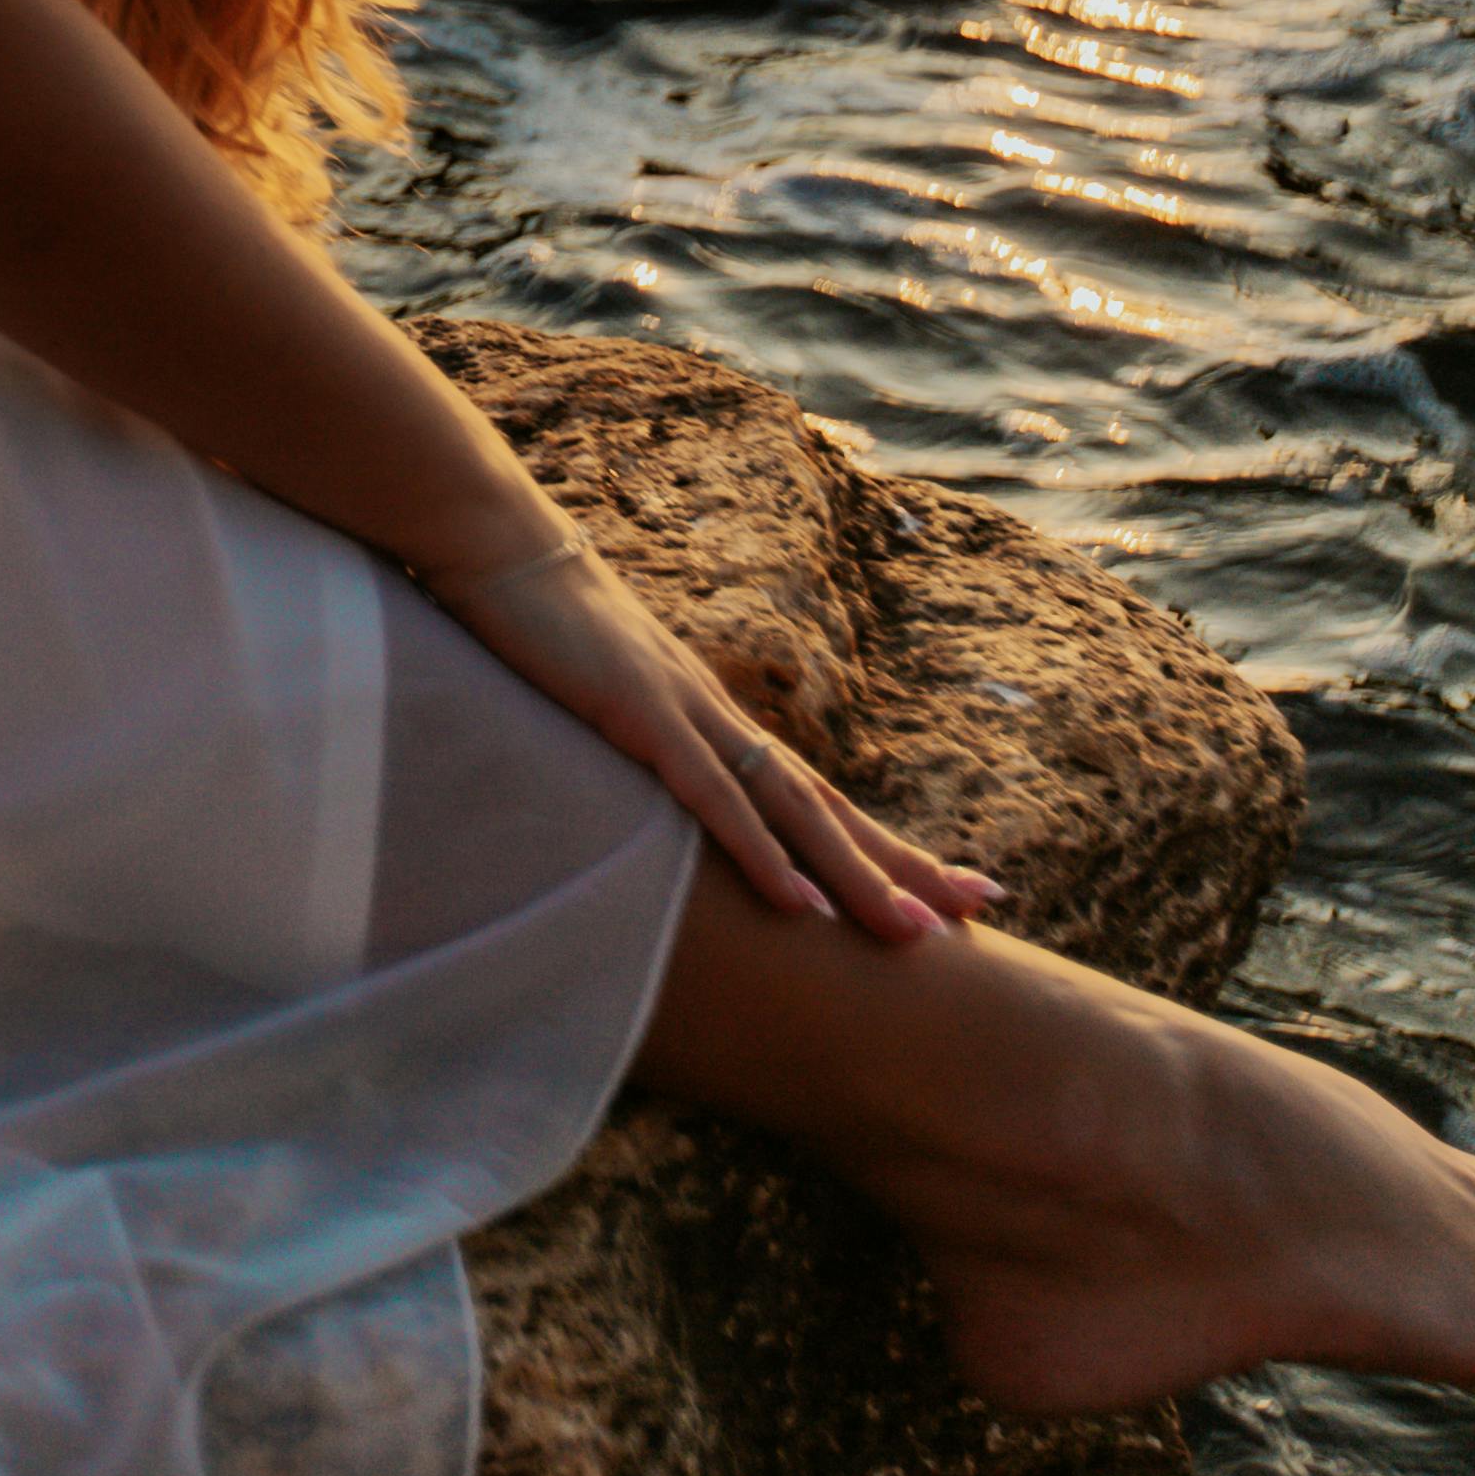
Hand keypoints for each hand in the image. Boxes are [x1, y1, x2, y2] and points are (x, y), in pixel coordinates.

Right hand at [432, 528, 1002, 945]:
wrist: (493, 540)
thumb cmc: (531, 617)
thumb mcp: (586, 691)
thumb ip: (619, 734)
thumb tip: (632, 780)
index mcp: (708, 715)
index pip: (810, 790)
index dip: (875, 839)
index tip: (940, 884)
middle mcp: (716, 715)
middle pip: (827, 804)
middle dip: (903, 861)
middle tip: (981, 911)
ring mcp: (684, 713)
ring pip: (792, 809)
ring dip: (856, 875)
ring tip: (915, 935)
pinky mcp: (640, 716)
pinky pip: (713, 799)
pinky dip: (763, 855)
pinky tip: (801, 905)